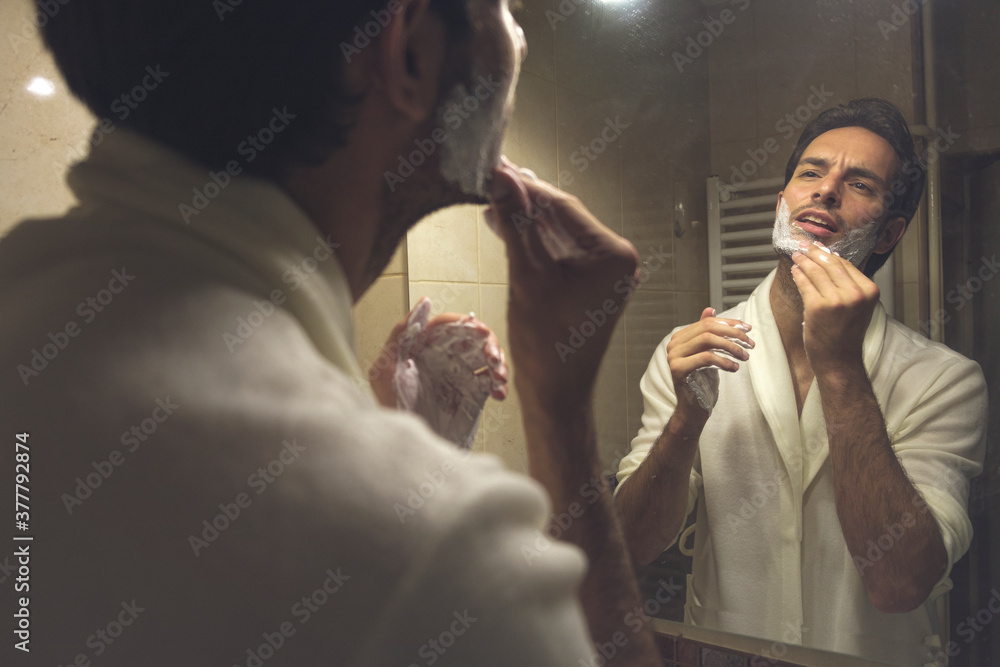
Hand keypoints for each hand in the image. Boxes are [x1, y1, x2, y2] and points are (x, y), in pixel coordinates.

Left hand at [369, 298, 508, 446]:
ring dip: (500, 362)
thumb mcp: (385, 370)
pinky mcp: (473, 392)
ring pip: (488, 356)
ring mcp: (460, 374)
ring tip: (500, 377)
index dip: (466, 324)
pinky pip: (493, 380)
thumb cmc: (390, 410)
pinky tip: (499, 393)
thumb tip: (424, 303)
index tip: (479, 332)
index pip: (448, 324)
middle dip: (489, 344)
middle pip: (474, 337)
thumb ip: (402, 335)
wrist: (409, 451)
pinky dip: (500, 383)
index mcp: (423, 346)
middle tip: (493, 359)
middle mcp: (444, 356)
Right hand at [485, 158, 638, 411]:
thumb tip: (501, 178)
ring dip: (527, 221)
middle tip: (490, 178)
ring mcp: (607, 273)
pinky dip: (536, 243)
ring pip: (560, 234)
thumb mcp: (526, 276)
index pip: (563, 206)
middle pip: (563, 217)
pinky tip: (508, 228)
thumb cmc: (547, 344)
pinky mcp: (593, 285)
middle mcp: (618, 259)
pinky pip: (562, 253)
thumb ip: (515, 223)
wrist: (556, 392)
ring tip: (491, 202)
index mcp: (613, 254)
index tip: (496, 167)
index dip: (525, 186)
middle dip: (525, 202)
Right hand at [665, 307, 752, 423]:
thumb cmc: (701, 382)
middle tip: (750, 343)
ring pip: (708, 340)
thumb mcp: (707, 354)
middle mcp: (673, 344)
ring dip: (731, 347)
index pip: (708, 323)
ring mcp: (673, 356)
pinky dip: (724, 361)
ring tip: (745, 356)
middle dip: (733, 334)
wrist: (692, 409)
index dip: (729, 324)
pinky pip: (706, 358)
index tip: (748, 329)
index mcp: (680, 337)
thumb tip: (711, 309)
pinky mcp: (678, 369)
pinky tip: (735, 367)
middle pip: (708, 329)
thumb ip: (706, 333)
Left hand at [791, 240, 879, 371]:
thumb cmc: (846, 334)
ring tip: (797, 256)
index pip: (846, 265)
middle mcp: (856, 294)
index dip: (829, 254)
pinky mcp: (818, 307)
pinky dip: (799, 275)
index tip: (818, 247)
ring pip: (816, 272)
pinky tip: (795, 271)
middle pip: (830, 265)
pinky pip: (805, 284)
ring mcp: (837, 300)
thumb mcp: (857, 306)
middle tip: (803, 245)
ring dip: (804, 261)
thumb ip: (849, 285)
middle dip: (814, 253)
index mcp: (869, 291)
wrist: (839, 360)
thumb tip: (832, 259)